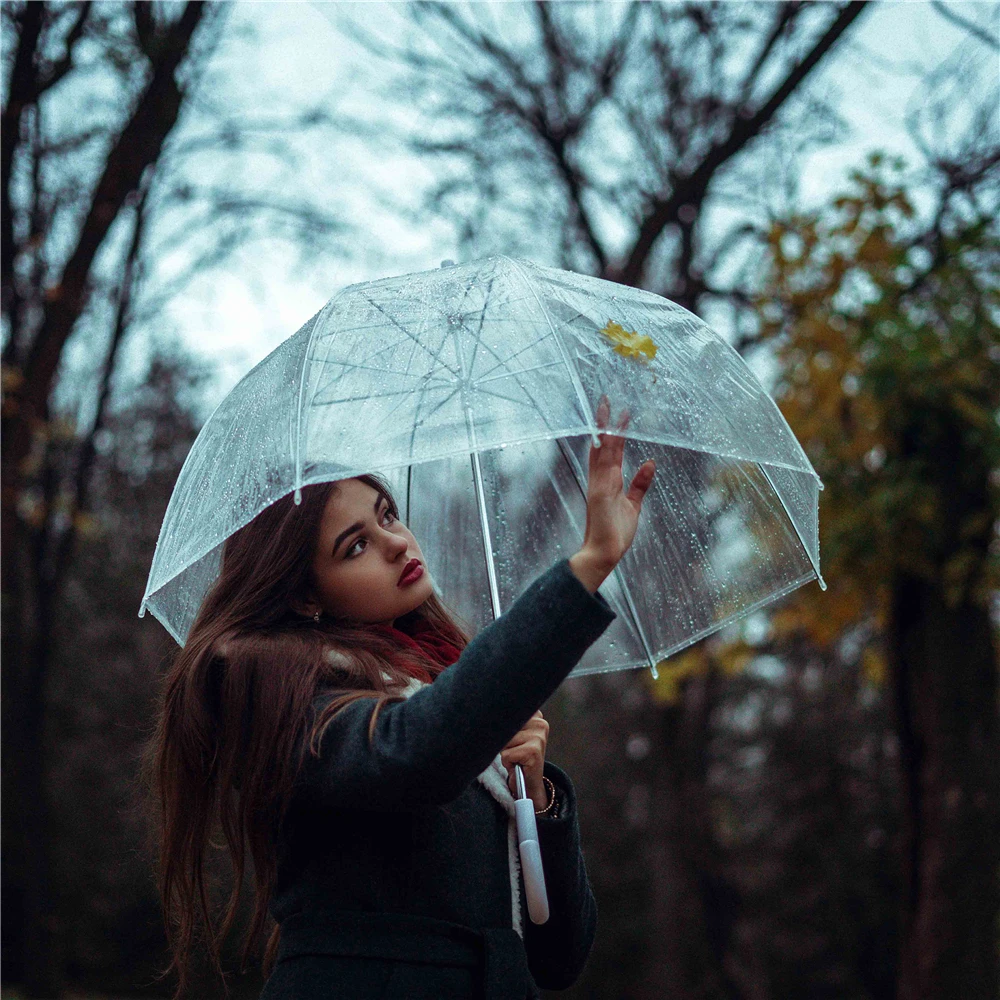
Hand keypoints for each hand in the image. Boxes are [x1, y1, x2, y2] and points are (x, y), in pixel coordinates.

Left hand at [501, 710, 548, 808]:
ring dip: (505, 752)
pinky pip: (506, 754)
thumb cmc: (518, 756)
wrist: (530, 782)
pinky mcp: (533, 752)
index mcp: (536, 716)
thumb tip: (491, 718)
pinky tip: (517, 764)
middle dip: (504, 740)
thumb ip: (510, 723)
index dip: (503, 725)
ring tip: (515, 757)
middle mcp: (540, 724)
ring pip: (505, 741)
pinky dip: (507, 762)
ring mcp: (538, 737)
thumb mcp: (515, 734)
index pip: (510, 712)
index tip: (510, 735)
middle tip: (514, 749)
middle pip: (506, 727)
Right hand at [580, 393, 654, 570]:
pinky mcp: (601, 492)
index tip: (617, 414)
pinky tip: (611, 435)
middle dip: (604, 423)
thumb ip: (640, 484)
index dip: (613, 432)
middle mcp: (600, 479)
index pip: (609, 451)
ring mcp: (599, 484)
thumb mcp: (633, 505)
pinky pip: (604, 466)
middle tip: (606, 399)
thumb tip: (650, 462)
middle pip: (602, 445)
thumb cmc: (615, 533)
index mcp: (607, 482)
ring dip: (605, 429)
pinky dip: (606, 450)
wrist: (604, 553)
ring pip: (602, 450)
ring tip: (607, 408)